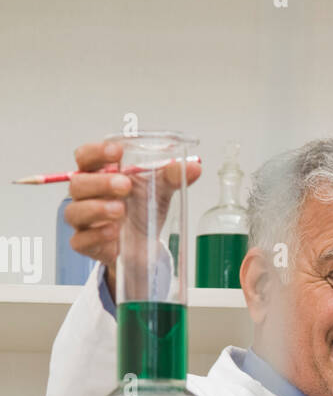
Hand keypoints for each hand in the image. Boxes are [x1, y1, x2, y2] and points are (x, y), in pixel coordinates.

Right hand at [65, 139, 200, 301]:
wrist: (146, 244)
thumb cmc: (144, 207)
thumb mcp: (160, 189)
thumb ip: (173, 176)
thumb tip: (195, 167)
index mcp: (99, 173)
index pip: (86, 156)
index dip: (97, 152)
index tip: (117, 152)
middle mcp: (86, 195)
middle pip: (78, 183)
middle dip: (101, 183)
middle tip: (125, 186)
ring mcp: (83, 220)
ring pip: (75, 211)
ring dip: (97, 209)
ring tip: (120, 210)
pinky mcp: (85, 243)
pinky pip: (80, 240)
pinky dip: (96, 236)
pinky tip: (113, 233)